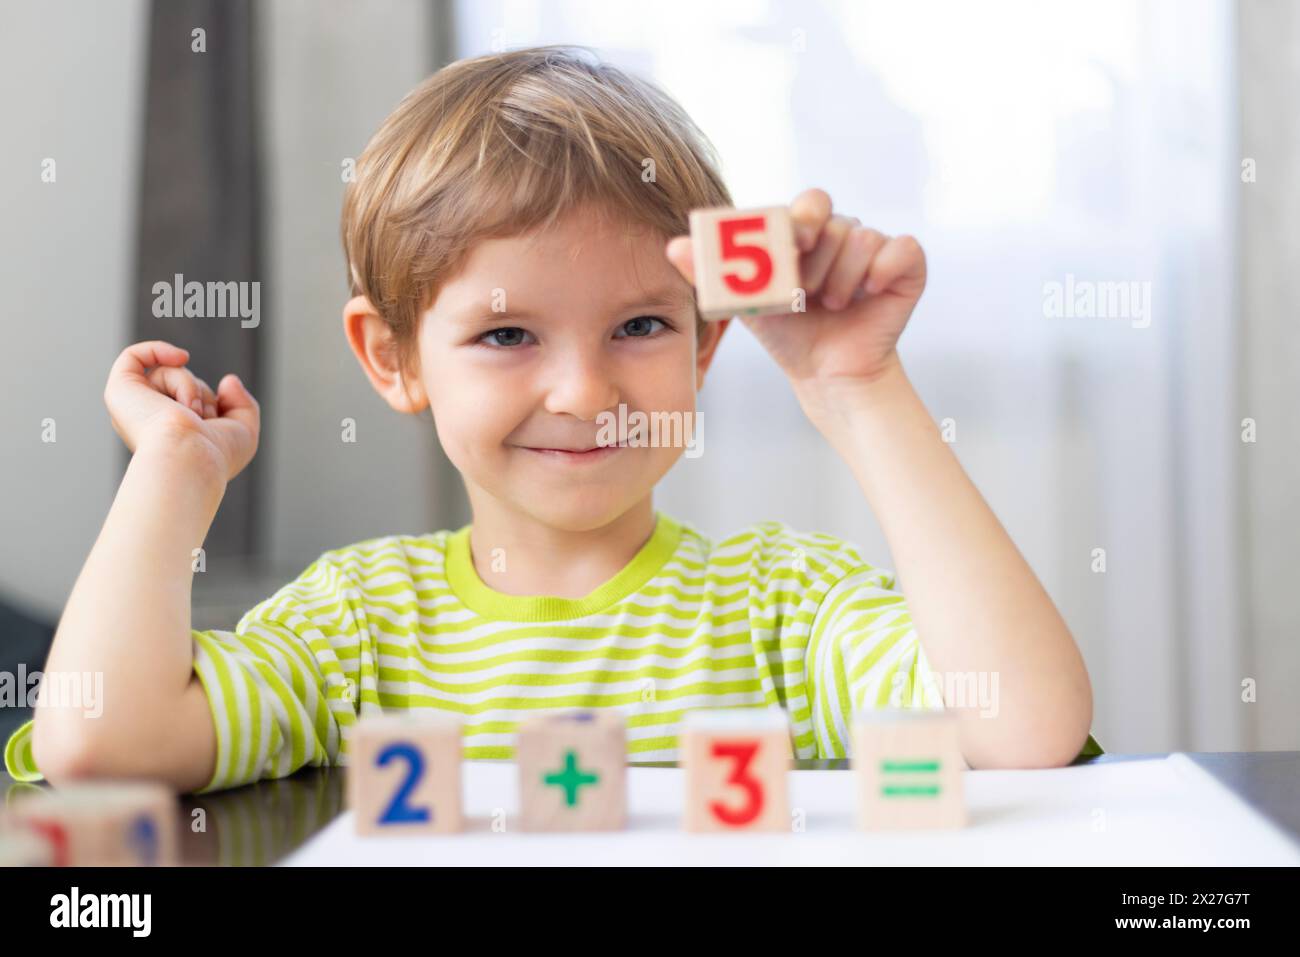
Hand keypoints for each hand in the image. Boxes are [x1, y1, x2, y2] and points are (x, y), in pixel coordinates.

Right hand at [104, 340, 259, 482]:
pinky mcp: (120, 390)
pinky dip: (157, 349)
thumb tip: (228, 380)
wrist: (190, 456)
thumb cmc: (217, 454)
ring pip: (169, 372)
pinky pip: (134, 356)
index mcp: (170, 434)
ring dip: (190, 386)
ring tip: (191, 412)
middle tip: (205, 420)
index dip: (214, 404)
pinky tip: (181, 357)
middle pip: (183, 384)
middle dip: (205, 395)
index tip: (221, 420)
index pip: (193, 402)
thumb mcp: (243, 430)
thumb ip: (243, 404)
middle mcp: (147, 421)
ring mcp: (133, 406)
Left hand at [666, 188, 925, 390]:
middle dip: (816, 253)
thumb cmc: (787, 335)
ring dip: (841, 278)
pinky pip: (902, 248)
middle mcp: (841, 234)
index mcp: (806, 234)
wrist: (827, 377)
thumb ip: (710, 272)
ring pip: (862, 237)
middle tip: (803, 288)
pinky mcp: (906, 267)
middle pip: (834, 218)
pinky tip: (867, 294)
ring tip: (831, 306)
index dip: (799, 218)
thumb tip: (672, 246)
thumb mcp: (744, 303)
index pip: (807, 204)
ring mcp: (875, 249)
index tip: (791, 244)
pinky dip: (883, 271)